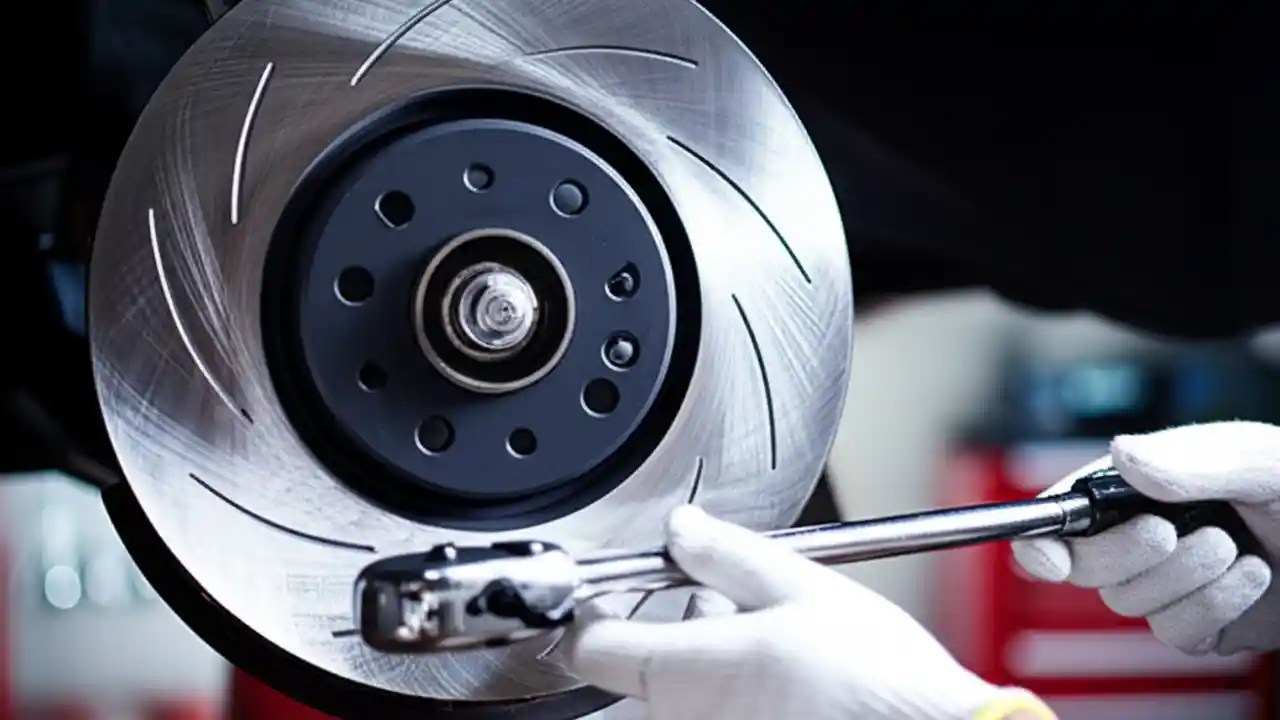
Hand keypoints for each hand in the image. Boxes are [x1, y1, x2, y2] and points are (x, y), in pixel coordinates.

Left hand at [562, 506, 1051, 719]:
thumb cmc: (873, 686)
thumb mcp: (798, 588)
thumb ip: (726, 553)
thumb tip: (683, 529)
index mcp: (680, 673)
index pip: (587, 643)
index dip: (589, 605)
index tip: (609, 585)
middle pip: (643, 666)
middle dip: (679, 625)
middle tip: (735, 598)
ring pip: (685, 693)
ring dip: (713, 660)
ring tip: (782, 640)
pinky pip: (719, 716)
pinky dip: (741, 693)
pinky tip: (796, 681)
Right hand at [1013, 421, 1279, 653]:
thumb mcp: (1256, 457)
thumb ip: (1189, 458)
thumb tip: (1121, 454)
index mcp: (1135, 486)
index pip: (1061, 512)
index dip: (1039, 535)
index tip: (1049, 555)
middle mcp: (1140, 535)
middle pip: (1081, 564)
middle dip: (1121, 553)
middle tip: (1165, 532)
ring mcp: (1168, 584)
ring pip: (1128, 601)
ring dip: (1182, 577)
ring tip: (1232, 546)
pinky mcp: (1200, 625)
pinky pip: (1176, 630)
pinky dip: (1212, 605)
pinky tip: (1251, 576)